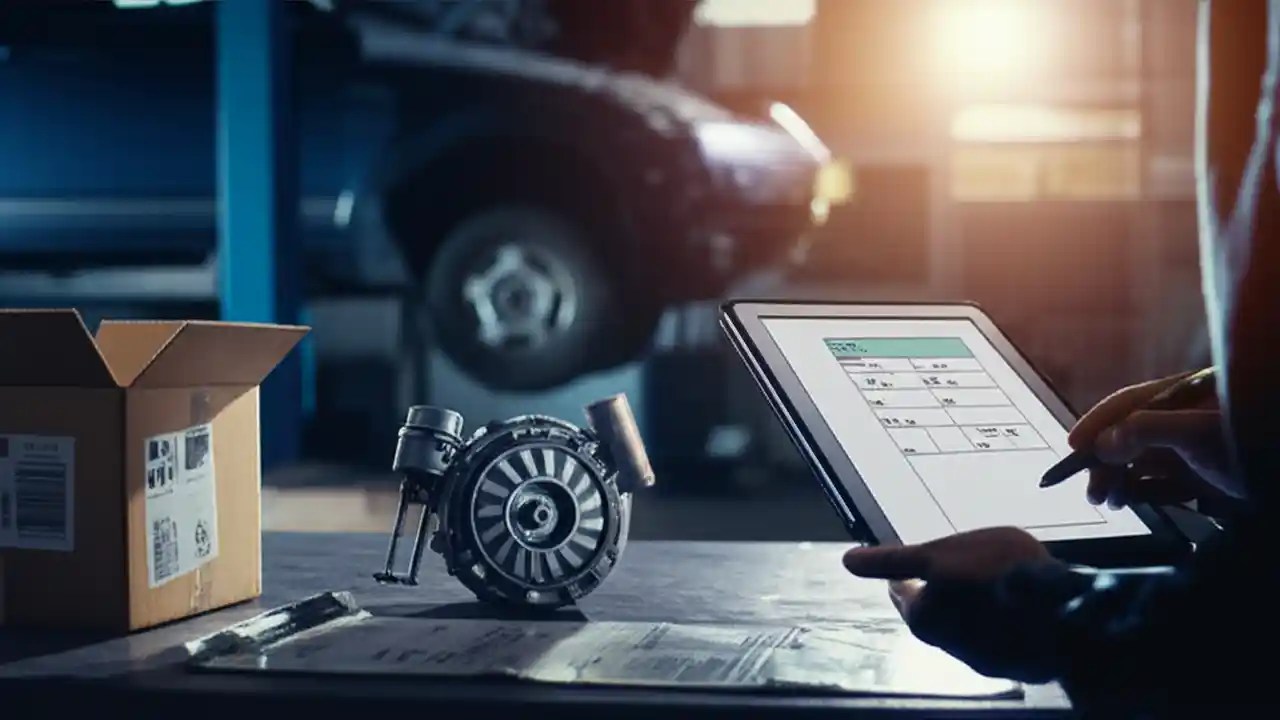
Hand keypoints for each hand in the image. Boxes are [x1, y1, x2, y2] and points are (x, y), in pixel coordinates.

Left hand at [843, 527, 1069, 681]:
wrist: (1067, 613)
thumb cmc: (996, 572)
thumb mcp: (937, 553)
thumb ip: (893, 559)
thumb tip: (847, 560)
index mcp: (925, 619)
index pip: (902, 595)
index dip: (899, 577)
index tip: (900, 571)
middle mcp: (949, 646)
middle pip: (933, 617)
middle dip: (934, 596)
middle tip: (941, 575)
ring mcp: (986, 659)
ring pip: (967, 629)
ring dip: (969, 610)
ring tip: (982, 585)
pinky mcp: (1018, 664)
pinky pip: (1000, 638)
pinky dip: (1000, 622)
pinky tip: (1014, 605)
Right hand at [1067, 371, 1242, 505]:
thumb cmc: (1252, 444)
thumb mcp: (1197, 431)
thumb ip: (1145, 432)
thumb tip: (1103, 445)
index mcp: (1182, 399)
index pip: (1129, 404)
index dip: (1099, 423)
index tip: (1074, 446)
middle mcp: (1183, 422)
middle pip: (1131, 438)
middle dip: (1106, 462)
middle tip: (1092, 490)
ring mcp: (1194, 453)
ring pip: (1143, 464)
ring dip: (1119, 480)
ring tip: (1108, 500)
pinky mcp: (1204, 481)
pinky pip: (1162, 486)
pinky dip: (1142, 494)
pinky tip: (1130, 502)